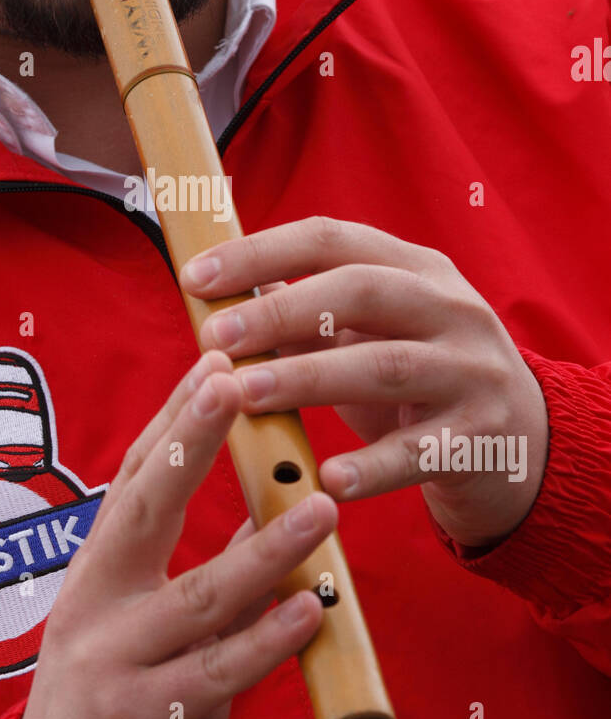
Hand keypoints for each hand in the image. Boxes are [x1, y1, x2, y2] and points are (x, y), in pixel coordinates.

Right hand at [20, 348, 337, 718]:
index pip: (136, 476)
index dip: (174, 416)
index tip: (214, 360)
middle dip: (190, 441)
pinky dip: (266, 641)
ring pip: (198, 595)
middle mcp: (94, 602)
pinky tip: (309, 612)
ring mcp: (113, 661)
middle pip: (145, 508)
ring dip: (265, 550)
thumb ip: (197, 565)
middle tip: (234, 381)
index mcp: (97, 567)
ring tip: (321, 508)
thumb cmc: (112, 692)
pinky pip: (215, 674)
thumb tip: (268, 505)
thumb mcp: (140, 618)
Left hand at [180, 216, 549, 547]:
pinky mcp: (481, 439)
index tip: (195, 277)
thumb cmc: (420, 380)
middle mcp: (451, 308)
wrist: (523, 443)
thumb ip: (307, 313)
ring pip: (384, 366)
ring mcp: (472, 371)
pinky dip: (371, 466)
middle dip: (279, 311)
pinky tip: (325, 479)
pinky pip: (419, 452)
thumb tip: (221, 293)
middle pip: (360, 292)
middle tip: (214, 339)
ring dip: (307, 379)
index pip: (331, 239)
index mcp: (416, 268)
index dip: (260, 252)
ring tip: (244, 396)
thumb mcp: (373, 334)